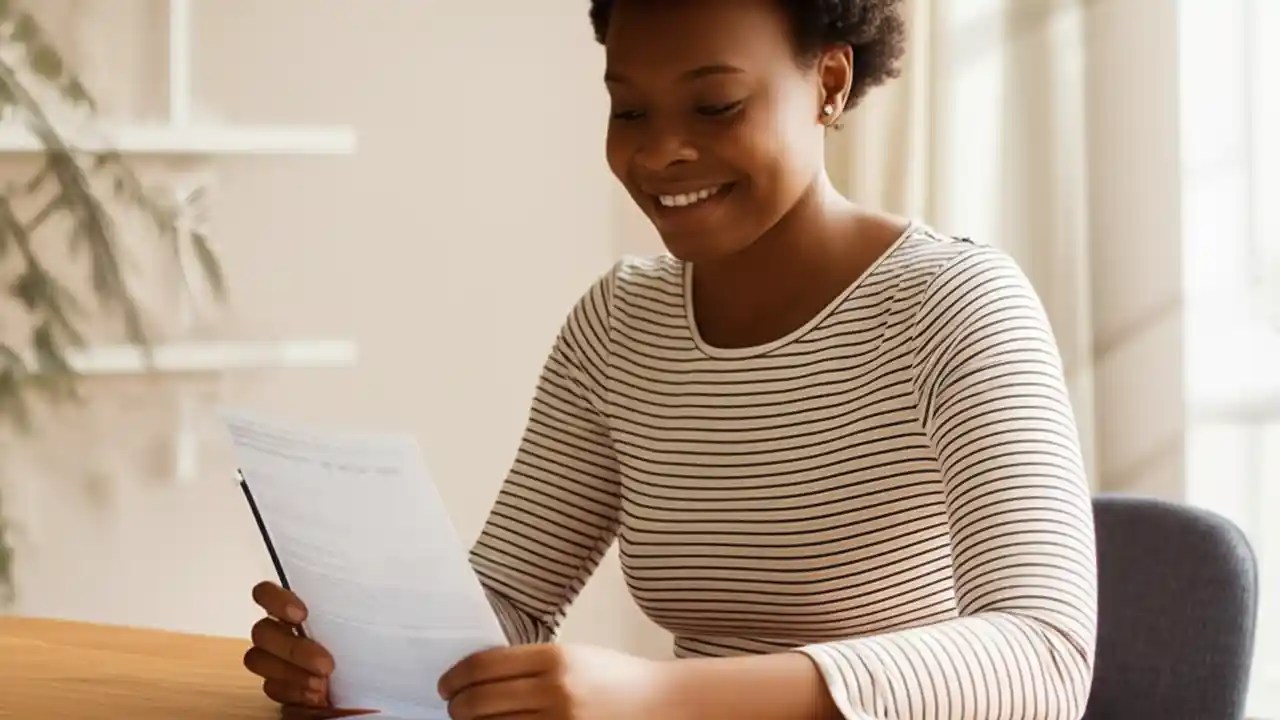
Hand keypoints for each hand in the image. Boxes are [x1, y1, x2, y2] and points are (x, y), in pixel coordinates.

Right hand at [244, 581, 375, 718]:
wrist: (365, 682)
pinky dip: (293, 692)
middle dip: (294, 649)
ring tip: (322, 684)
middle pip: (263, 631)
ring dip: (291, 673)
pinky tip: (315, 695)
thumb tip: (364, 597)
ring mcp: (271, 658)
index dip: (276, 600)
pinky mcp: (276, 684)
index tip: (301, 614)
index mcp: (293, 607)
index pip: (266, 593)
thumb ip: (348, 608)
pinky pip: (272, 687)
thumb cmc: (360, 644)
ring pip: (259, 660)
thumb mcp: (362, 621)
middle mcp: (277, 630)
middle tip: (325, 664)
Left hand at [437, 643, 665, 719]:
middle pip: (480, 702)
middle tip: (452, 707)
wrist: (663, 704)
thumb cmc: (616, 678)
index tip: (445, 684)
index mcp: (555, 658)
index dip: (455, 677)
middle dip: (456, 707)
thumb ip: (530, 664)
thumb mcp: (574, 656)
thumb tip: (478, 676)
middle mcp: (555, 691)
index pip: (483, 666)